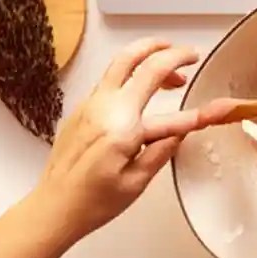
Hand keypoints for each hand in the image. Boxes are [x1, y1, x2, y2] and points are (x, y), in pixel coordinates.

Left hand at [26, 38, 200, 243]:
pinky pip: (108, 84)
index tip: (203, 76)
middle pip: (133, 56)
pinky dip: (130, 80)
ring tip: (170, 80)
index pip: (157, 76)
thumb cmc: (92, 202)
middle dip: (163, 49)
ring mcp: (88, 106)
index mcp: (120, 121)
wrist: (53, 208)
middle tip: (185, 56)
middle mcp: (102, 105)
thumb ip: (163, 148)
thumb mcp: (138, 180)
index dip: (184, 67)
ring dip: (146, 62)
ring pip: (118, 65)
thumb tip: (183, 128)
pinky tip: (142, 99)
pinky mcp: (80, 112)